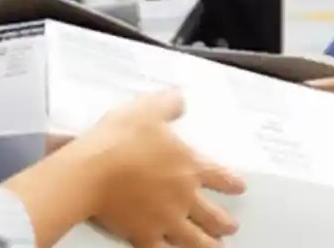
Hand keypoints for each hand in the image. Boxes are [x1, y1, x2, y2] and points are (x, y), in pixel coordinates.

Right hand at [73, 90, 245, 246]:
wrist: (92, 170)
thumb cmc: (119, 139)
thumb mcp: (147, 109)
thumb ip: (168, 105)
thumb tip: (181, 99)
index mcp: (189, 165)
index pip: (220, 176)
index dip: (232, 183)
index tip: (240, 188)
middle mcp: (184, 196)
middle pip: (213, 214)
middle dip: (225, 222)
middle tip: (232, 226)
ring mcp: (166, 219)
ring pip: (195, 239)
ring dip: (209, 245)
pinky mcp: (144, 235)